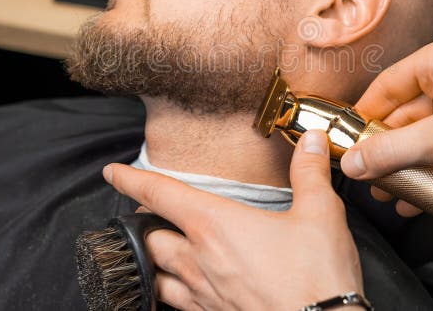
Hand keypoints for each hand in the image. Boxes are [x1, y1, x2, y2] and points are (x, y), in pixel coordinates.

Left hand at [105, 130, 363, 310]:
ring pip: (154, 273)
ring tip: (159, 249)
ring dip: (152, 258)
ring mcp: (201, 294)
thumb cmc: (317, 276)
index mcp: (215, 224)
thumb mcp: (320, 214)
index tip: (112, 172)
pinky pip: (174, 304)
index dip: (130, 179)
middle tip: (151, 211)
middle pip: (148, 236)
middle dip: (144, 221)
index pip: (159, 194)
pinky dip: (168, 291)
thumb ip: (309, 172)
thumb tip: (311, 140)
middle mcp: (198, 259)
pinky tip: (181, 289)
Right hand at [341, 36, 432, 216]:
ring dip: (409, 165)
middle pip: (404, 115)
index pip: (385, 86)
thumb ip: (392, 151)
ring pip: (426, 136)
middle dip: (387, 150)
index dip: (363, 117)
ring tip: (393, 191)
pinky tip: (422, 196)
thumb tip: (355, 161)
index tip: (348, 142)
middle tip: (371, 175)